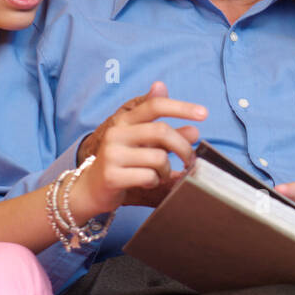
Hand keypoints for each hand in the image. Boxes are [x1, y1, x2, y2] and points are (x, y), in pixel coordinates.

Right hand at [75, 82, 206, 213]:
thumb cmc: (124, 163)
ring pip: (159, 157)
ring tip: (160, 174)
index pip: (154, 105)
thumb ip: (167, 135)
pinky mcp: (112, 176)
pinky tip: (147, 181)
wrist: (91, 188)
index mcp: (124, 120)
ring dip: (167, 170)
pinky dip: (155, 181)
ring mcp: (112, 154)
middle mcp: (116, 133)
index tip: (203, 114)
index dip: (181, 107)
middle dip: (183, 147)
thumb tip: (195, 129)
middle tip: (190, 159)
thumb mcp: (144, 144)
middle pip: (162, 131)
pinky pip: (149, 176)